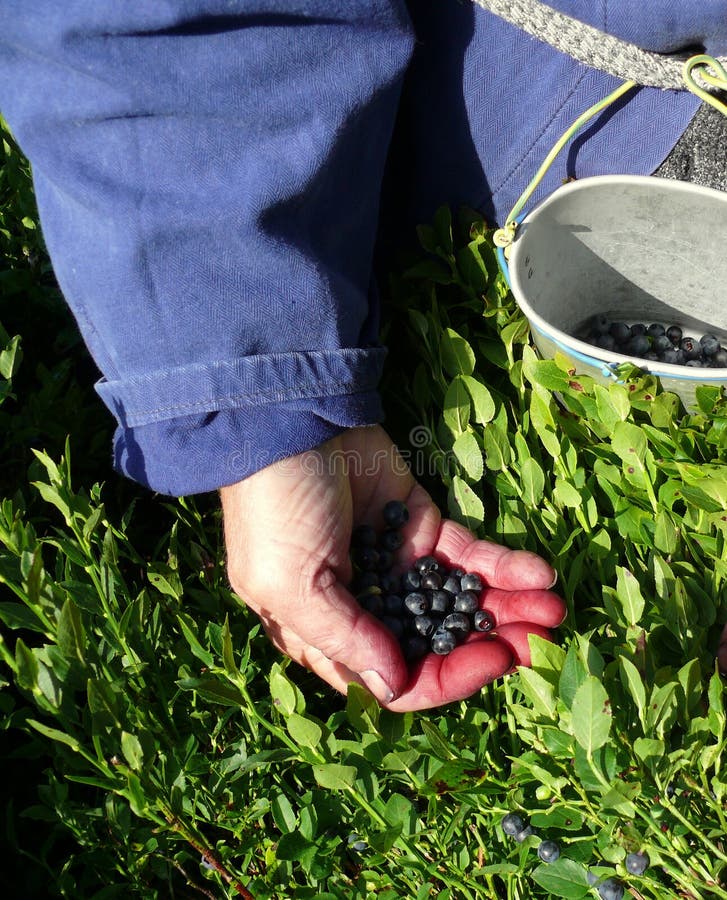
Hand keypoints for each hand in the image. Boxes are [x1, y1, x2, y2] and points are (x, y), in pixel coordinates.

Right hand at [221, 425, 565, 710]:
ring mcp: (400, 566)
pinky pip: (470, 553)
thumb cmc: (275, 510)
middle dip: (493, 647)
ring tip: (557, 611)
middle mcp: (369, 606)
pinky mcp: (424, 525)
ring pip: (463, 601)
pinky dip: (506, 565)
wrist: (292, 421)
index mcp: (328, 632)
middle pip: (441, 644)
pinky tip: (540, 572)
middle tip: (546, 644)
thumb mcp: (291, 583)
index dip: (447, 680)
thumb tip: (395, 687)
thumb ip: (345, 638)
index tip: (493, 662)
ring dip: (511, 610)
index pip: (396, 680)